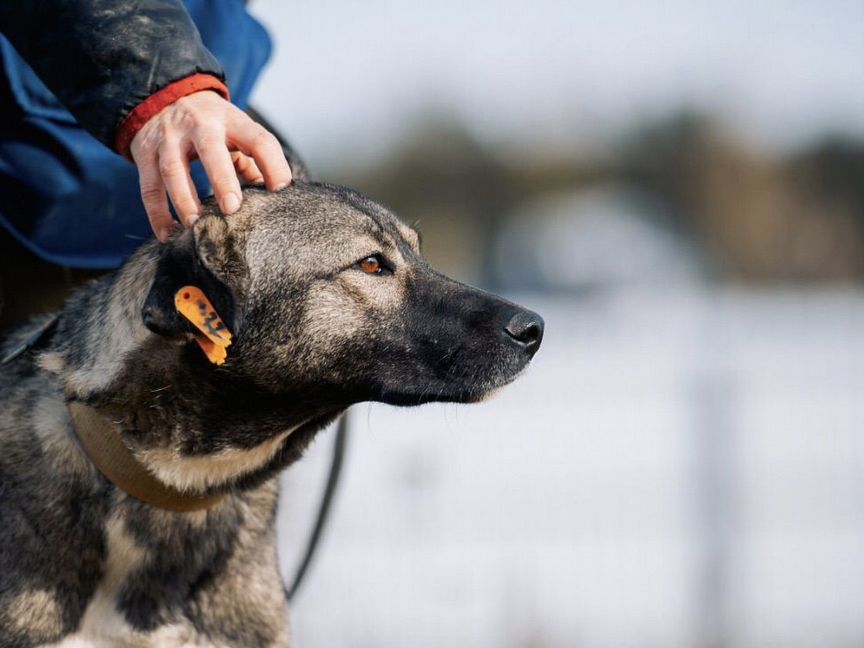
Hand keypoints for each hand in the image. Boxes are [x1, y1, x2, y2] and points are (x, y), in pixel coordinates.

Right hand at [130, 91, 292, 241]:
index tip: (282, 190)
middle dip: (222, 179)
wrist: (161, 95)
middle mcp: (199, 125)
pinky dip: (157, 213)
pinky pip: (150, 187)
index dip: (273, 164)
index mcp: (230, 120)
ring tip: (197, 226)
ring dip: (185, 200)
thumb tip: (274, 196)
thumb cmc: (211, 125)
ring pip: (173, 170)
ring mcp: (168, 138)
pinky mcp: (145, 153)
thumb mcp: (235, 130)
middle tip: (232, 209)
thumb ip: (254, 160)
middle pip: (211, 150)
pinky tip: (168, 235)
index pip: (258, 139)